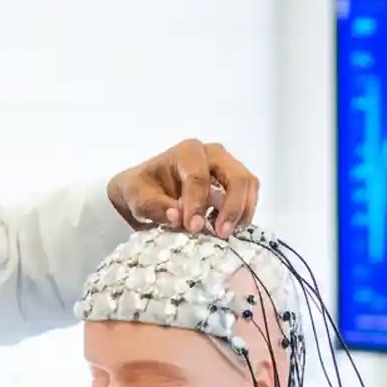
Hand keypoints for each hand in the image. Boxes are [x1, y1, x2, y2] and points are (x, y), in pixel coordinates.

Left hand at [107, 139, 259, 236]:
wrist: (146, 191)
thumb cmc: (141, 190)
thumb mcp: (137, 198)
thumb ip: (155, 206)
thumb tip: (178, 215)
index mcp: (187, 152)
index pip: (199, 177)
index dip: (198, 204)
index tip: (193, 228)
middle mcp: (212, 153)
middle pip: (236, 177)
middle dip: (232, 207)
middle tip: (221, 233)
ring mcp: (227, 166)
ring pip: (248, 184)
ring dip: (242, 211)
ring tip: (227, 234)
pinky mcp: (234, 182)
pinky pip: (249, 195)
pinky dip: (243, 213)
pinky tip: (228, 230)